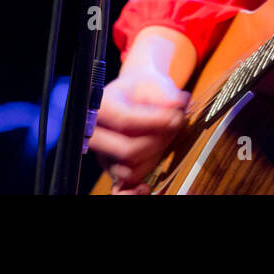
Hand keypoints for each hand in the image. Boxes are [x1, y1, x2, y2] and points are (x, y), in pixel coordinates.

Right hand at [87, 64, 188, 193]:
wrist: (137, 95)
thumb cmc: (145, 89)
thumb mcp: (155, 83)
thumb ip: (166, 94)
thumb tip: (178, 105)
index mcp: (100, 107)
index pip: (125, 121)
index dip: (155, 122)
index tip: (176, 117)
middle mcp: (95, 133)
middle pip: (127, 150)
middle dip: (158, 140)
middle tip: (175, 125)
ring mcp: (103, 154)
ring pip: (129, 169)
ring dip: (155, 156)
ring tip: (167, 137)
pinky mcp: (113, 168)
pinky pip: (120, 188)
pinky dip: (133, 191)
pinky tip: (146, 187)